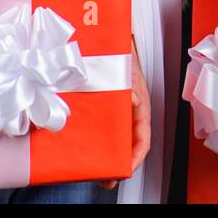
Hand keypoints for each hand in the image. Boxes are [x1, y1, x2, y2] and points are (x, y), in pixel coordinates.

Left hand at [100, 39, 150, 188]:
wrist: (106, 41)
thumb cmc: (123, 56)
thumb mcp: (129, 73)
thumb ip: (131, 87)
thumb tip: (132, 100)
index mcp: (139, 110)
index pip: (142, 140)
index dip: (136, 157)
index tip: (126, 169)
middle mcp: (125, 114)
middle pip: (123, 144)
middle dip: (114, 162)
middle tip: (104, 177)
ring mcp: (109, 113)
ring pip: (107, 138)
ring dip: (99, 153)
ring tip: (89, 168)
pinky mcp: (94, 109)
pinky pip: (92, 127)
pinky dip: (86, 139)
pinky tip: (76, 145)